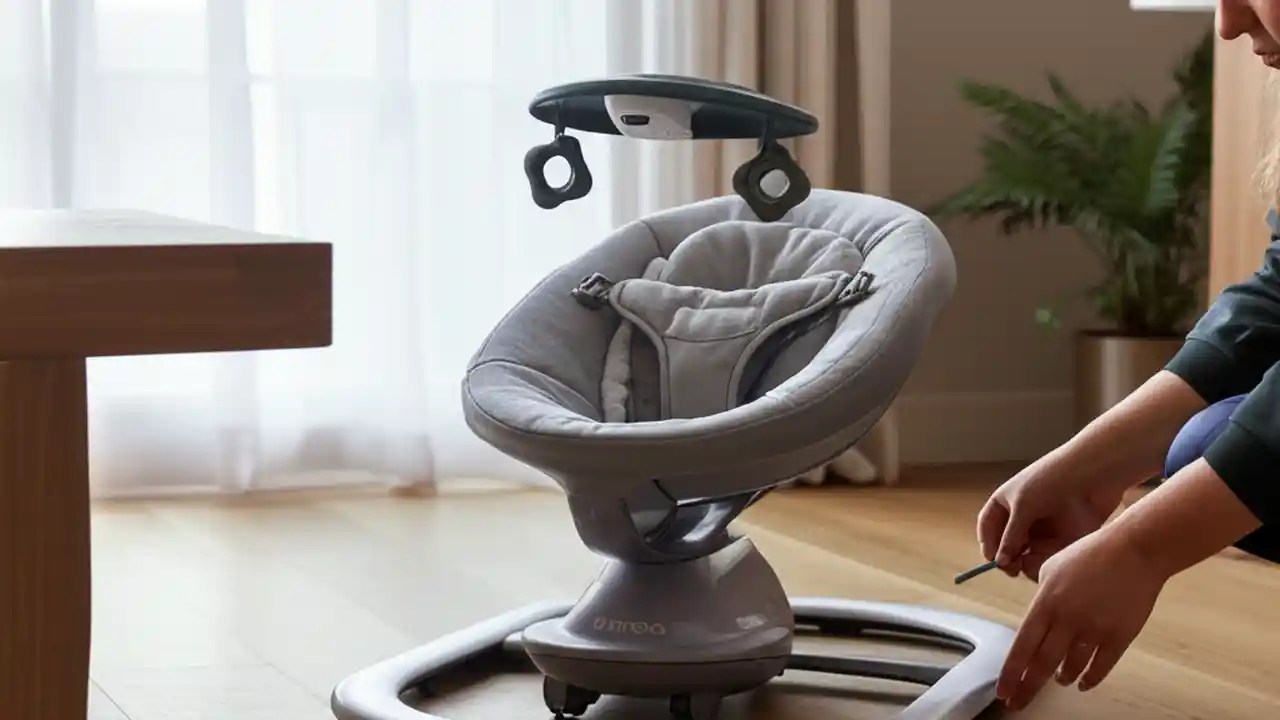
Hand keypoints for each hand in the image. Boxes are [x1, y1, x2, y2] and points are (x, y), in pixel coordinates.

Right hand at [978, 452, 1125, 579]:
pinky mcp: (1060, 537)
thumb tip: (999, 563)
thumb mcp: (1024, 507)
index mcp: (1005, 502)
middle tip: (1013, 570)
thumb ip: (1010, 536)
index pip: (988, 528)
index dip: (988, 544)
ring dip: (1026, 561)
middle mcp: (1020, 516)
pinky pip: (1047, 555)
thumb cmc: (1050, 482)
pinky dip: (1044, 561)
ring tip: (1032, 564)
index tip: (993, 561)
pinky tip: (1048, 561)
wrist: (1091, 474)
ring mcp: (1041, 527)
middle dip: (1008, 557)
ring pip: (1026, 552)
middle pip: (1006, 544)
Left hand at [996, 529, 1166, 710]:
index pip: (1022, 646)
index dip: (1011, 672)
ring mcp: (1094, 629)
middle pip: (1042, 663)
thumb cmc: (1090, 554)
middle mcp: (1067, 619)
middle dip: (1028, 687)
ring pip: (1071, 667)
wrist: (1133, 550)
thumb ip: (1041, 597)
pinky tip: (1082, 682)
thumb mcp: (1051, 568)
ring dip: (1061, 677)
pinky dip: (1089, 678)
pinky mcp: (1119, 636)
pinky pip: (1101, 667)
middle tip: (1018, 703)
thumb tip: (1035, 621)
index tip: (1003, 691)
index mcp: (1046, 602)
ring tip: (1058, 680)